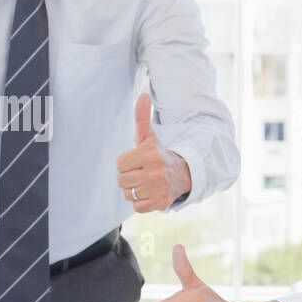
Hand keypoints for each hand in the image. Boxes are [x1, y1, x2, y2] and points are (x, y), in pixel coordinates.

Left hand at [115, 93, 191, 212]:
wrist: (181, 175)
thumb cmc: (158, 155)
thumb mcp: (149, 136)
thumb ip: (142, 117)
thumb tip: (143, 95)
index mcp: (150, 154)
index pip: (119, 163)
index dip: (125, 163)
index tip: (136, 161)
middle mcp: (155, 172)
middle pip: (121, 180)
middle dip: (128, 177)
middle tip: (141, 172)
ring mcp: (158, 188)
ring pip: (128, 194)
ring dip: (133, 190)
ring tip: (145, 183)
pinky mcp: (160, 203)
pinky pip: (136, 206)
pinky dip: (140, 202)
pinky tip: (149, 193)